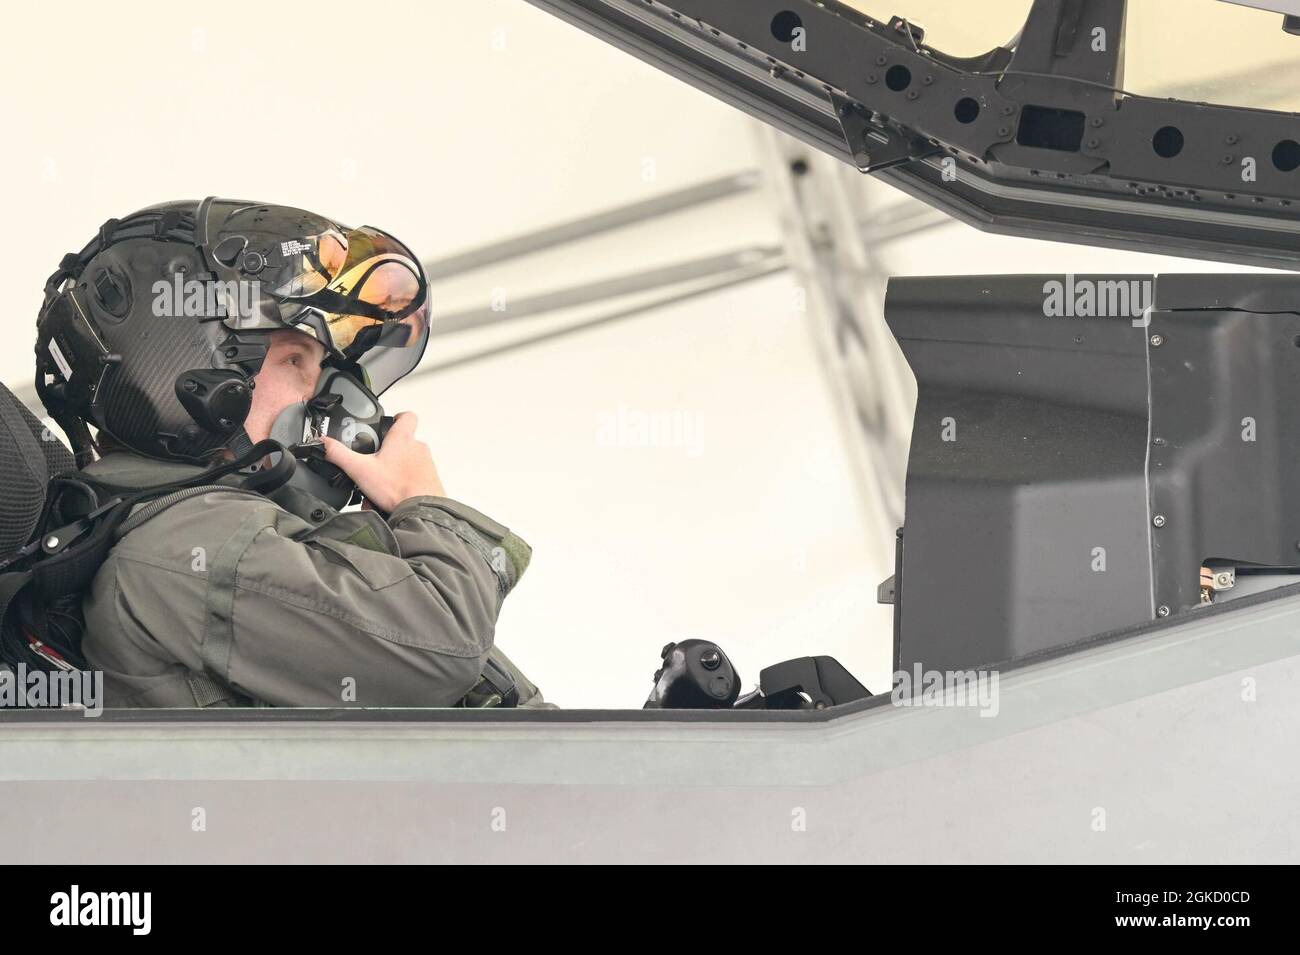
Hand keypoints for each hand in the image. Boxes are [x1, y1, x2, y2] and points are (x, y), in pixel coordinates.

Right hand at [322, 411, 445, 511]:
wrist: (420, 510)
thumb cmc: (396, 489)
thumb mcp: (360, 470)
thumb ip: (339, 454)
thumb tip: (324, 443)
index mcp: (402, 439)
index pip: (406, 416)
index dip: (397, 417)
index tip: (388, 423)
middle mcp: (418, 448)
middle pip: (405, 440)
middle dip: (390, 449)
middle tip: (376, 459)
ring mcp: (427, 463)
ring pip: (410, 460)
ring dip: (396, 467)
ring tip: (382, 481)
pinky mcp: (431, 479)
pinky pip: (417, 476)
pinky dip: (405, 481)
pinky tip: (393, 493)